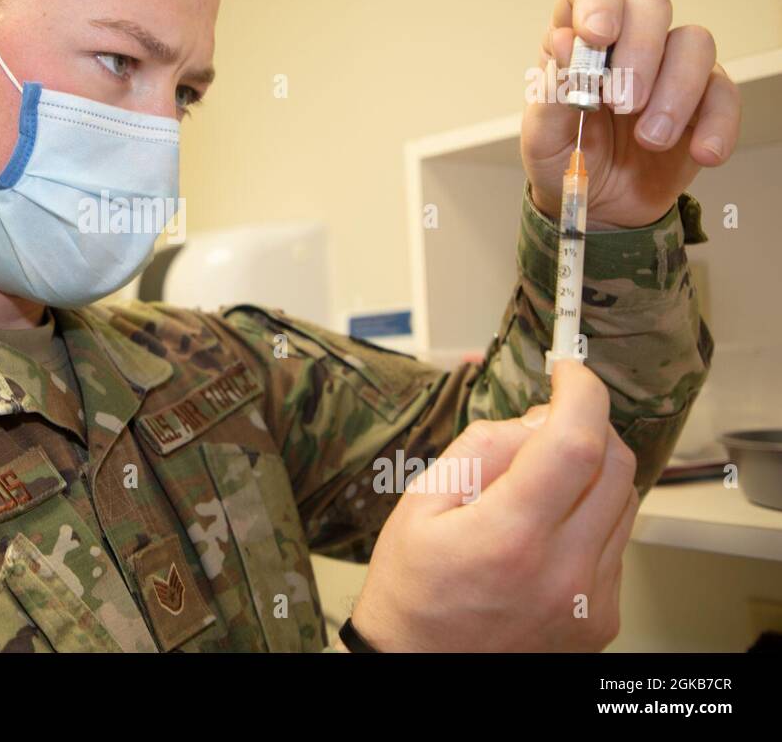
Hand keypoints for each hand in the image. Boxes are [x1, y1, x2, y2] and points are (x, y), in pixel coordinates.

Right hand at [349, 361, 639, 651]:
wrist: (422, 667)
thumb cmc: (412, 589)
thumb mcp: (420, 502)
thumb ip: (482, 450)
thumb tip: (537, 419)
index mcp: (509, 537)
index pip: (574, 442)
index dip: (580, 392)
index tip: (568, 372)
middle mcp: (562, 570)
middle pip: (616, 464)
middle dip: (588, 425)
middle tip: (546, 424)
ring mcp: (590, 597)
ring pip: (626, 499)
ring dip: (593, 470)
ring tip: (539, 481)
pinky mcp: (603, 615)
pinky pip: (618, 540)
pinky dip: (592, 514)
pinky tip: (548, 526)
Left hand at [522, 0, 740, 228]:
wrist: (595, 206)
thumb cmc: (562, 159)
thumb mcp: (542, 136)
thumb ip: (551, 93)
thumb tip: (565, 42)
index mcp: (580, 38)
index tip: (598, 36)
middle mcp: (628, 41)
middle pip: (652, 2)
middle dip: (641, 50)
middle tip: (623, 103)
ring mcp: (669, 67)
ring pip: (695, 41)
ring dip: (675, 91)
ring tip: (650, 140)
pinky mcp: (703, 100)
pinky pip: (725, 93)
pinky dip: (718, 123)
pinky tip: (701, 152)